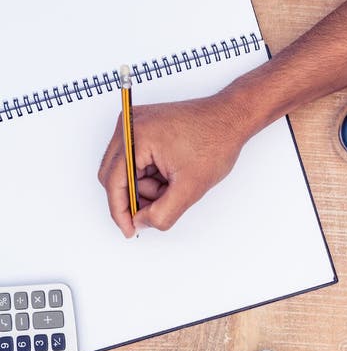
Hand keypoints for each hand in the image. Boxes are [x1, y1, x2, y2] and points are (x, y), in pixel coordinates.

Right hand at [98, 90, 254, 236]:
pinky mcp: (143, 128)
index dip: (120, 211)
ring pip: (127, 172)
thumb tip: (141, 222)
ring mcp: (134, 124)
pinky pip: (136, 161)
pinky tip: (172, 173)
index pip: (113, 182)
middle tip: (164, 202)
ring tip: (175, 181)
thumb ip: (162, 213)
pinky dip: (151, 175)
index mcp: (135, 135)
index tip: (128, 230)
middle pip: (115, 177)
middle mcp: (129, 125)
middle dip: (139, 196)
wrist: (230, 120)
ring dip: (148, 186)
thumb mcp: (190, 188)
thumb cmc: (215, 142)